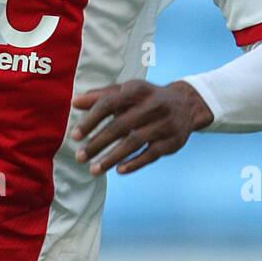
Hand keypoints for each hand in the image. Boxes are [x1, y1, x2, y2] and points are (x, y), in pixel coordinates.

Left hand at [71, 80, 211, 175]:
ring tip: (93, 169)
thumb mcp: (126, 92)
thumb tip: (74, 102)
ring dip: (112, 157)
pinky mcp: (173, 141)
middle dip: (98, 143)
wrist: (186, 104)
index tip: (74, 136)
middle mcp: (152, 105)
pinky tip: (119, 170)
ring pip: (135, 142)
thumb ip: (100, 96)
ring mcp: (164, 124)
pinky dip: (135, 163)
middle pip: (121, 125)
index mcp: (137, 90)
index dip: (91, 120)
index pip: (109, 104)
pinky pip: (152, 154)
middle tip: (79, 157)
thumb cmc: (146, 98)